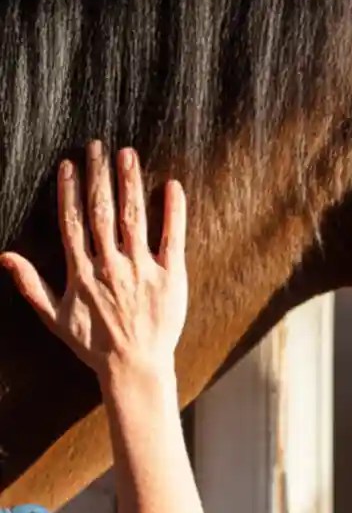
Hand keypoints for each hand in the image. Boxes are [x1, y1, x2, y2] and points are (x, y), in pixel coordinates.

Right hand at [0, 141, 187, 386]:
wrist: (134, 366)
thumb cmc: (93, 343)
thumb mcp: (54, 317)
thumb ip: (31, 285)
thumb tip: (5, 256)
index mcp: (81, 273)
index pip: (73, 223)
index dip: (70, 191)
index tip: (69, 165)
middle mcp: (110, 266)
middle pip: (102, 212)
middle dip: (99, 176)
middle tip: (98, 146)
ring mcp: (141, 269)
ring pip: (133, 218)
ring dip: (129, 183)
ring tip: (127, 154)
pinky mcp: (171, 276)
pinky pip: (173, 237)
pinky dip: (173, 210)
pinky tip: (172, 185)